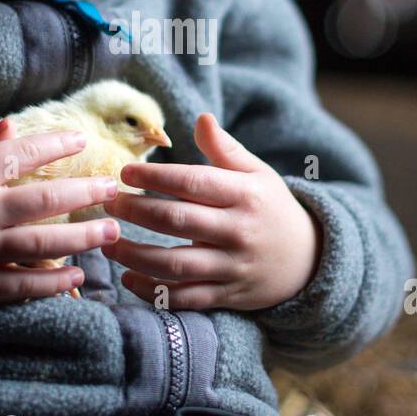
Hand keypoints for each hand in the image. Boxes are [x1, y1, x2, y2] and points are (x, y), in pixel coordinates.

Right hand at [0, 118, 121, 304]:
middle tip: (115, 189)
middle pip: (46, 200)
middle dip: (86, 194)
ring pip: (42, 244)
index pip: (23, 154)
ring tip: (111, 232)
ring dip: (82, 238)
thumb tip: (12, 125)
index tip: (83, 143)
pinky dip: (52, 282)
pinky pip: (21, 285)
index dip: (57, 145)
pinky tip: (76, 276)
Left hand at [102, 112, 322, 310]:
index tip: (125, 172)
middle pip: (178, 221)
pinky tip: (128, 278)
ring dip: (135, 255)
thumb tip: (201, 118)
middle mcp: (238, 231)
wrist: (308, 260)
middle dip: (136, 212)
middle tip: (108, 204)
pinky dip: (153, 292)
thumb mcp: (257, 174)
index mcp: (244, 195)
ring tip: (108, 243)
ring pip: (175, 264)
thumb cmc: (270, 208)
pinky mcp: (227, 296)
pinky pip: (184, 297)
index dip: (155, 177)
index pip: (193, 182)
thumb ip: (225, 149)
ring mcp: (232, 267)